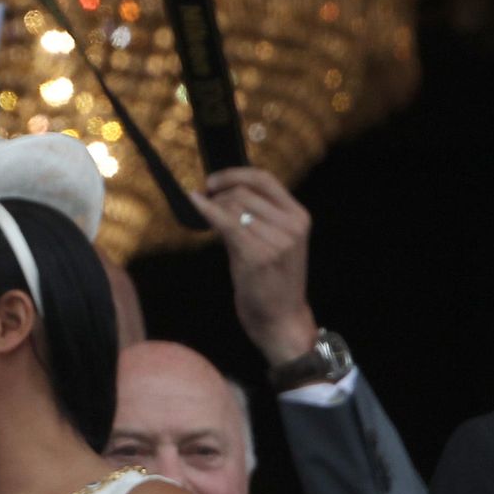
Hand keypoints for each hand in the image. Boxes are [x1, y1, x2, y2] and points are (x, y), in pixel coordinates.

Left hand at [188, 167, 319, 365]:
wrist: (281, 320)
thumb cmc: (273, 283)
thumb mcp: (276, 243)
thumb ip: (259, 217)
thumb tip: (223, 193)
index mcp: (299, 217)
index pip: (265, 180)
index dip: (235, 173)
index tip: (213, 180)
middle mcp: (292, 226)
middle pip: (244, 192)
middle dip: (218, 195)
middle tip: (204, 203)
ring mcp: (277, 241)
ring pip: (233, 206)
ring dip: (213, 208)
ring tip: (208, 218)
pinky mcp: (257, 256)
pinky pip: (226, 222)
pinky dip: (207, 210)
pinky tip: (194, 203)